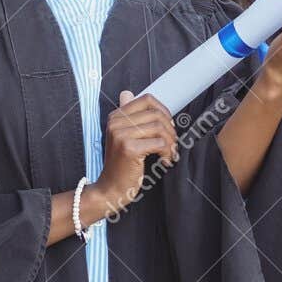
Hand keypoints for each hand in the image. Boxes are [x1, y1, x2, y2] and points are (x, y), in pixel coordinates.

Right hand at [87, 91, 178, 215]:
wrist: (110, 189)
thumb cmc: (121, 165)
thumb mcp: (123, 136)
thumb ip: (128, 116)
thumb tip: (127, 93)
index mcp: (115, 117)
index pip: (147, 99)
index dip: (163, 111)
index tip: (167, 126)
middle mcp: (115, 123)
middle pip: (156, 114)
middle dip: (171, 130)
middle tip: (171, 145)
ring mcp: (121, 135)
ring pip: (160, 128)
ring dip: (171, 143)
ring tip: (169, 154)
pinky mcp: (129, 149)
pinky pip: (159, 143)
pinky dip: (167, 153)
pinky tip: (164, 161)